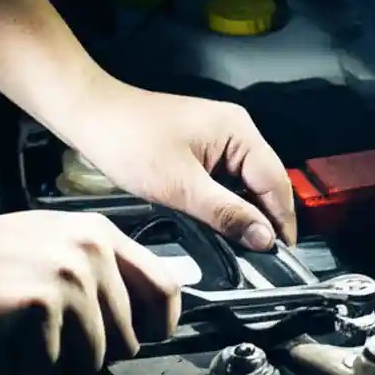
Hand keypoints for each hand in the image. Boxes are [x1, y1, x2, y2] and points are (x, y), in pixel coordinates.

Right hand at [0, 211, 180, 374]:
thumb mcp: (55, 244)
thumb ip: (102, 273)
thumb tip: (140, 322)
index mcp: (100, 235)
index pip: (166, 291)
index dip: (155, 328)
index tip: (133, 339)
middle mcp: (91, 252)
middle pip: (129, 341)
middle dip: (88, 353)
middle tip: (48, 337)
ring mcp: (67, 278)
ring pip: (91, 363)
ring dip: (53, 363)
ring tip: (19, 334)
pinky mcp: (39, 307)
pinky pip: (51, 369)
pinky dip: (23, 367)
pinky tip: (1, 339)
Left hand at [65, 83, 296, 250]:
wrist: (90, 117)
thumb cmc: (128, 142)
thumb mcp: (181, 187)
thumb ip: (227, 214)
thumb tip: (265, 239)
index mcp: (239, 131)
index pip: (276, 182)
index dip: (283, 221)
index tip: (284, 255)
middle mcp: (236, 130)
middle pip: (265, 183)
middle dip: (265, 219)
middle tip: (264, 258)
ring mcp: (219, 138)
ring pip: (246, 184)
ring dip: (245, 213)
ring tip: (245, 246)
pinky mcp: (202, 148)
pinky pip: (226, 181)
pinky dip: (227, 203)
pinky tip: (221, 224)